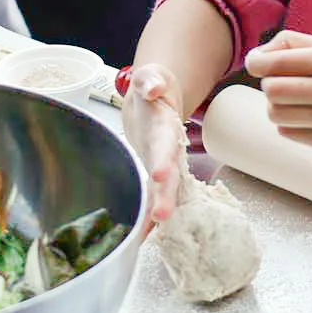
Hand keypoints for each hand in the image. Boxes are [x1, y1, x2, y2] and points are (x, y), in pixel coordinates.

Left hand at [123, 63, 188, 222]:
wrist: (157, 99)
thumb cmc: (153, 87)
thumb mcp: (151, 75)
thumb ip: (150, 79)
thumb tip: (153, 87)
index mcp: (165, 127)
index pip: (166, 144)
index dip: (164, 159)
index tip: (161, 174)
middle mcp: (167, 150)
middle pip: (171, 176)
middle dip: (166, 195)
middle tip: (162, 214)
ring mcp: (162, 164)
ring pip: (164, 192)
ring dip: (159, 210)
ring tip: (153, 230)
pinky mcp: (152, 173)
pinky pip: (150, 196)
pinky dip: (146, 217)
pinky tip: (141, 237)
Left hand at [243, 31, 311, 150]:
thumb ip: (295, 44)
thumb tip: (256, 57)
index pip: (271, 63)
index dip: (256, 63)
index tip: (258, 65)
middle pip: (271, 90)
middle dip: (271, 85)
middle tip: (285, 83)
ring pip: (275, 114)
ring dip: (276, 106)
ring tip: (294, 100)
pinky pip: (287, 133)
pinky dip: (289, 124)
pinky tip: (306, 116)